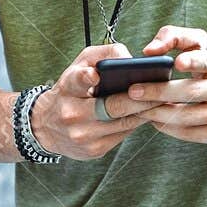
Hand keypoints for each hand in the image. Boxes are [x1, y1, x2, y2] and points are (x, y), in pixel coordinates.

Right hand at [29, 43, 164, 159]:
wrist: (46, 127)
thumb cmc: (70, 91)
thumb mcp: (78, 66)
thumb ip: (103, 56)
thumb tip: (130, 59)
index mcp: (67, 89)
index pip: (76, 81)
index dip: (86, 78)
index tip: (95, 75)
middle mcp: (72, 113)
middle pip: (113, 106)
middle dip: (140, 98)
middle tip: (160, 90)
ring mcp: (83, 135)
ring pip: (124, 123)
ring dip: (144, 112)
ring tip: (160, 101)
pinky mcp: (93, 150)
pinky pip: (123, 135)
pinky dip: (135, 123)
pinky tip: (144, 115)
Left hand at [128, 26, 206, 145]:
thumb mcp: (199, 44)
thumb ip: (173, 36)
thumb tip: (149, 51)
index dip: (194, 62)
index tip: (177, 63)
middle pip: (191, 92)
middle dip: (158, 92)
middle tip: (132, 91)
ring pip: (187, 116)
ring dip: (158, 113)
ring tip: (138, 107)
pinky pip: (190, 133)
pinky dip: (169, 128)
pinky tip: (156, 120)